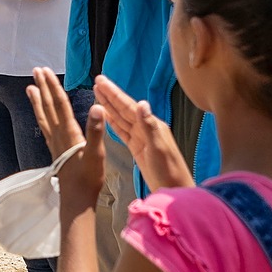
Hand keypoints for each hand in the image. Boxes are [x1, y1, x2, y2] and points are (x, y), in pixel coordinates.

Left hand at [28, 67, 106, 215]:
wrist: (77, 199)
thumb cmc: (89, 178)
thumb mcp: (97, 154)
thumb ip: (96, 130)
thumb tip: (97, 108)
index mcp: (69, 132)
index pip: (59, 104)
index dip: (53, 86)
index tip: (46, 71)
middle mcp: (58, 134)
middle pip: (49, 106)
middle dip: (43, 87)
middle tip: (37, 70)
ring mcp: (55, 142)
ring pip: (44, 116)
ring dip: (38, 100)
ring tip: (30, 87)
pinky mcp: (55, 150)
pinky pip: (45, 127)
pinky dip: (41, 116)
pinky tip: (41, 115)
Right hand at [94, 76, 193, 190]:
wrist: (174, 190)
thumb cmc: (169, 171)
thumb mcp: (158, 148)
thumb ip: (149, 126)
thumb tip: (142, 103)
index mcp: (151, 125)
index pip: (129, 106)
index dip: (114, 93)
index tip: (101, 81)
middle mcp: (146, 128)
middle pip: (124, 108)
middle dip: (110, 95)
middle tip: (97, 81)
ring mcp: (141, 138)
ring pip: (121, 117)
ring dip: (110, 105)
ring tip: (98, 93)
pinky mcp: (137, 147)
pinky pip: (122, 130)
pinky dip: (113, 121)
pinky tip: (106, 115)